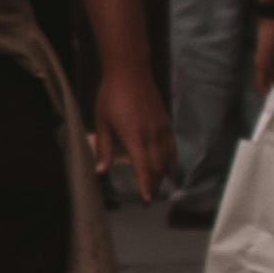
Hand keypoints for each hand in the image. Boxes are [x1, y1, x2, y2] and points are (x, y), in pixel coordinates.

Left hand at [93, 59, 171, 197]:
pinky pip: (172, 148)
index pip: (143, 168)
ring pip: (167, 159)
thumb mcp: (102, 122)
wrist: (130, 71)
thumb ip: (103, 149)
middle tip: (149, 199)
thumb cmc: (111, 96)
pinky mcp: (166, 123)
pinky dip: (171, 161)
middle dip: (154, 185)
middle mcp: (151, 135)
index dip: (146, 186)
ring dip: (164, 176)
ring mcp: (161, 129)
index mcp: (134, 137)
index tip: (146, 201)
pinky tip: (169, 168)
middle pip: (158, 167)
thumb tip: (100, 171)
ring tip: (159, 188)